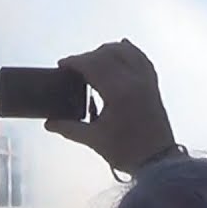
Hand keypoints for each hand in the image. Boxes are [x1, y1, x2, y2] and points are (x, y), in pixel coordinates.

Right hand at [44, 39, 175, 174]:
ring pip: (126, 52)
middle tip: (72, 68)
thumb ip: (69, 128)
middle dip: (87, 56)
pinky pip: (142, 59)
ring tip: (92, 60)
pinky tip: (122, 46)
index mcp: (118, 92)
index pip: (93, 64)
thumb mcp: (93, 140)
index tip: (61, 65)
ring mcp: (146, 81)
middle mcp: (134, 81)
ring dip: (106, 51)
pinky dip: (130, 51)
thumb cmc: (125, 151)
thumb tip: (48, 122)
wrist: (158, 161)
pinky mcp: (153, 85)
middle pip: (107, 54)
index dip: (74, 61)